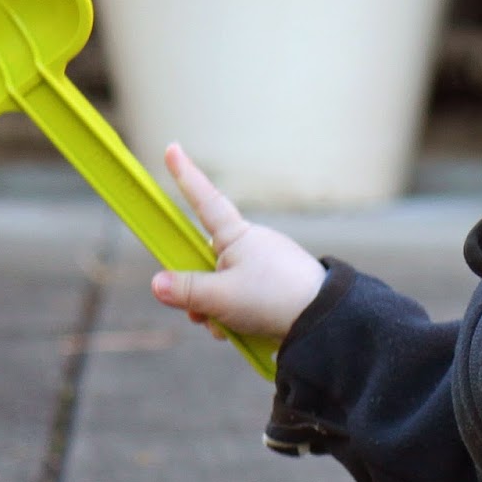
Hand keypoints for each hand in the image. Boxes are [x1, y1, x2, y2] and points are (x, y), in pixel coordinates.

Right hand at [150, 144, 325, 340]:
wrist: (324, 320)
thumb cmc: (274, 298)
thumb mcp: (220, 297)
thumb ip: (186, 290)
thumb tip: (157, 284)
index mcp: (237, 235)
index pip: (203, 200)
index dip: (185, 176)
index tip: (172, 149)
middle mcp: (251, 244)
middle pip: (205, 261)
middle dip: (196, 290)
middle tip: (199, 314)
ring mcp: (264, 265)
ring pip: (222, 285)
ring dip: (216, 310)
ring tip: (227, 327)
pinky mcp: (276, 287)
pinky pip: (243, 299)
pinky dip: (237, 316)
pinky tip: (244, 332)